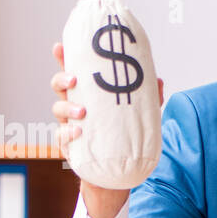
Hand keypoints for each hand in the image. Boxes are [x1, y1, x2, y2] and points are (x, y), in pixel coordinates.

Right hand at [51, 41, 163, 217]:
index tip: (59, 45)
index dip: (63, 57)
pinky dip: (67, 133)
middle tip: (74, 79)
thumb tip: (158, 80)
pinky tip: (77, 132)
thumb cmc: (125, 136)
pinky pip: (61, 137)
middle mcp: (75, 105)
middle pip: (59, 85)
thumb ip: (149, 99)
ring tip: (82, 112)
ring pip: (58, 109)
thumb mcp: (139, 115)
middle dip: (62, 78)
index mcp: (88, 93)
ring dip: (66, 107)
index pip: (73, 70)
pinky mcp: (70, 145)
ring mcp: (70, 125)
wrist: (117, 172)